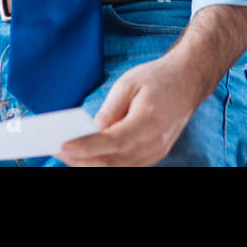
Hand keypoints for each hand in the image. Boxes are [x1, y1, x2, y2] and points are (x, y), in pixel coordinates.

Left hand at [55, 51, 208, 166]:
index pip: (113, 141)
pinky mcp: (154, 155)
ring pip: (118, 168)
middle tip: (57, 151)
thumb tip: (89, 132)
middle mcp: (155, 142)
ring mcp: (157, 152)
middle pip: (114, 161)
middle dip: (82, 159)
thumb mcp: (128, 83)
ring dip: (91, 164)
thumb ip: (109, 110)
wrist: (188, 81)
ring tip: (67, 155)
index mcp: (150, 120)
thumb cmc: (158, 78)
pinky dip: (105, 163)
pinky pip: (126, 166)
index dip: (87, 147)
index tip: (63, 146)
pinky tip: (87, 156)